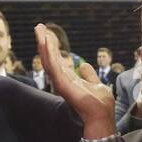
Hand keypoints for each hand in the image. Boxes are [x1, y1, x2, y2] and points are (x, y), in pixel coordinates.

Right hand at [36, 24, 114, 138]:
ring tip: (39, 29)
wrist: (102, 115)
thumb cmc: (99, 104)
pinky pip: (53, 66)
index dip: (52, 47)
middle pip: (49, 58)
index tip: (47, 33)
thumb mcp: (95, 84)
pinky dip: (49, 53)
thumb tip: (83, 65)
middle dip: (44, 42)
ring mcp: (61, 82)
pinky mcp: (62, 84)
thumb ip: (89, 75)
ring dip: (43, 44)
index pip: (57, 60)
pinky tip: (46, 41)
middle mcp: (62, 79)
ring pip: (48, 60)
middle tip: (39, 26)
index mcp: (68, 79)